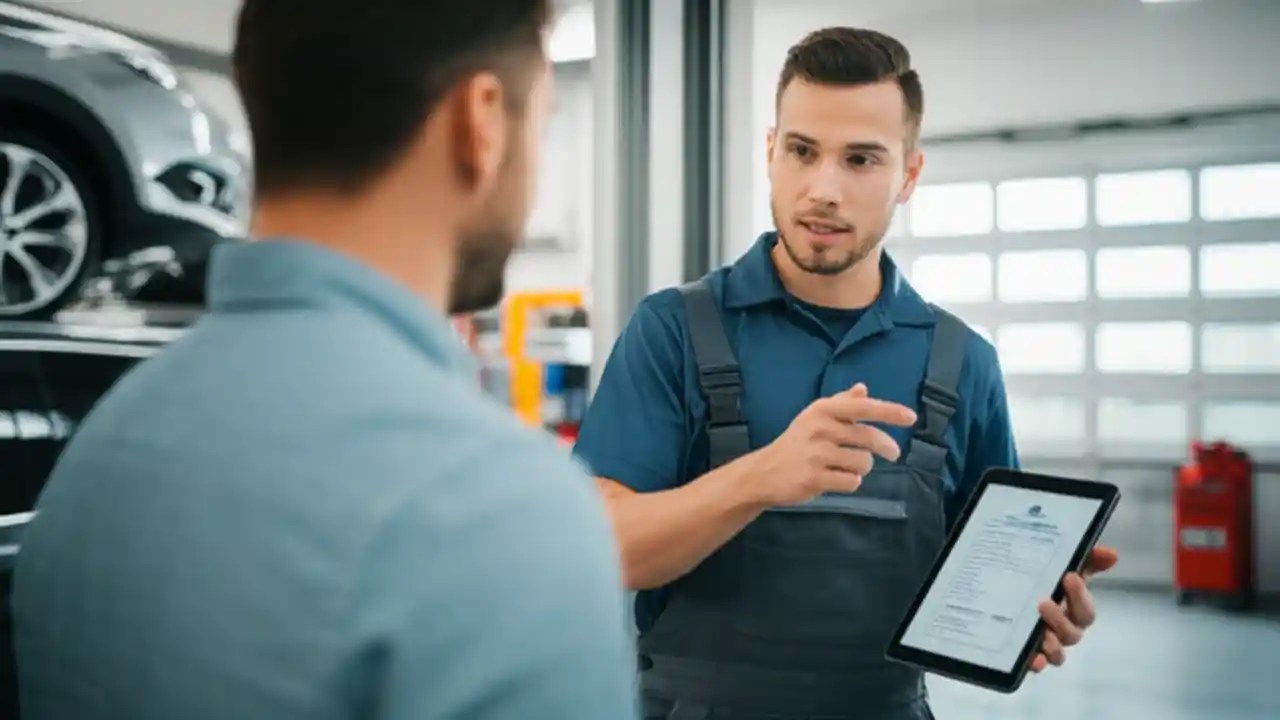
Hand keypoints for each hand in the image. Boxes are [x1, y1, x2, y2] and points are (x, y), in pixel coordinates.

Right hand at [745, 383, 916, 506]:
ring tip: (845, 467)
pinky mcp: (815, 478)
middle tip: (893, 453)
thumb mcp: (814, 417)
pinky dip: (850, 483)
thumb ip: (841, 403)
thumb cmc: (796, 443)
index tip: (911, 417)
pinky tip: (835, 480)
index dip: (889, 412)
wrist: (764, 472)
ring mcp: (817, 454)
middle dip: (886, 447)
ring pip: (864, 463)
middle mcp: (820, 428)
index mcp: (822, 410)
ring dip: (861, 468)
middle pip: (869, 438)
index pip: (862, 408)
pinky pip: (852, 482)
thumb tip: (863, 389)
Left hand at [1029, 546, 1118, 672]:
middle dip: (1061, 619)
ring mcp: (1045, 645)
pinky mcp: (1025, 655)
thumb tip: (1112, 554)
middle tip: (1043, 602)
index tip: (1069, 577)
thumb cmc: (1041, 580)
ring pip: (1057, 654)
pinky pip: (1035, 664)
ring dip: (1051, 644)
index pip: (1085, 610)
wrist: (1001, 589)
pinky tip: (1032, 659)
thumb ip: (1086, 560)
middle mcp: (1062, 630)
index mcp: (1072, 610)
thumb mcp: (1059, 565)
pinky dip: (1036, 663)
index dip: (1081, 596)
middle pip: (1072, 634)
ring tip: (1040, 632)